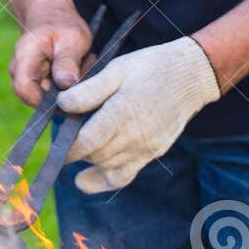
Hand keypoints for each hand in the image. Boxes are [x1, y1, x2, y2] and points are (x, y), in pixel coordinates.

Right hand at [10, 0, 92, 105]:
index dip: (44, 100)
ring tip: (84, 62)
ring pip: (47, 97)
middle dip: (64, 92)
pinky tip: (78, 66)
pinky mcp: (36, 82)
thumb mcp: (72, 38)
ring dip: (69, 87)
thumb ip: (67, 61)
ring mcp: (25, 77)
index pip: (24, 89)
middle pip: (37, 97)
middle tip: (86, 68)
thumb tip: (66, 85)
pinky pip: (52, 93)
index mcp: (24, 56)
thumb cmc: (61, 22)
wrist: (51, 13)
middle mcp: (19, 70)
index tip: (70, 94)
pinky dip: (68, 84)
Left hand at [56, 37, 220, 192]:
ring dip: (89, 160)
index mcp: (122, 113)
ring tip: (81, 144)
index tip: (57, 140)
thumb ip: (89, 90)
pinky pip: (122, 178)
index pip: (86, 142)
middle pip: (93, 155)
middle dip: (76, 148)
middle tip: (68, 132)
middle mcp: (134, 136)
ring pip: (105, 167)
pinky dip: (101, 180)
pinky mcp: (151, 154)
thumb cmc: (150, 68)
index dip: (67, 146)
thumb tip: (61, 104)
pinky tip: (85, 179)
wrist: (190, 77)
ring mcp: (144, 149)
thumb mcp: (117, 69)